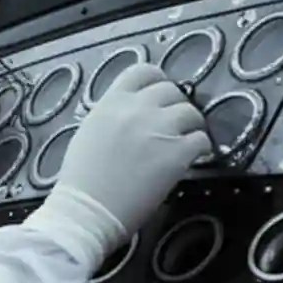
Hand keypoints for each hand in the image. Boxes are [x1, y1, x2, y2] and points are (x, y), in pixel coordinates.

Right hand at [57, 63, 210, 234]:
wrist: (86, 211)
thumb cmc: (80, 181)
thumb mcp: (88, 134)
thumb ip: (110, 117)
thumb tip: (129, 115)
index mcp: (111, 103)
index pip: (143, 71)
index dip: (157, 81)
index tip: (160, 95)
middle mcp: (136, 109)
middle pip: (171, 91)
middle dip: (175, 106)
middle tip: (174, 125)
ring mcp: (159, 129)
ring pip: (191, 112)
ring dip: (191, 126)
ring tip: (186, 141)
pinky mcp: (177, 153)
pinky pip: (202, 139)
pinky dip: (201, 148)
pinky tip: (192, 158)